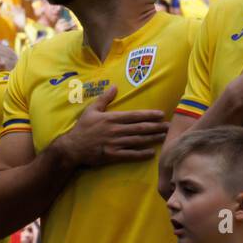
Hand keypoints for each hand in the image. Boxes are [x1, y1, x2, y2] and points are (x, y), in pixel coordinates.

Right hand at [52, 86, 167, 168]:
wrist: (72, 147)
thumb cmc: (82, 128)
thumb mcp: (91, 110)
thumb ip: (104, 98)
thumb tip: (114, 86)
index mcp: (111, 118)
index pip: (134, 116)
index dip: (149, 115)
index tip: (161, 114)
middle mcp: (116, 130)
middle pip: (140, 128)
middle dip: (157, 127)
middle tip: (170, 126)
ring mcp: (115, 143)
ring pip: (139, 140)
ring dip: (153, 138)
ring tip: (165, 137)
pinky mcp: (113, 155)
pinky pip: (131, 154)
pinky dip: (142, 154)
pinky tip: (152, 152)